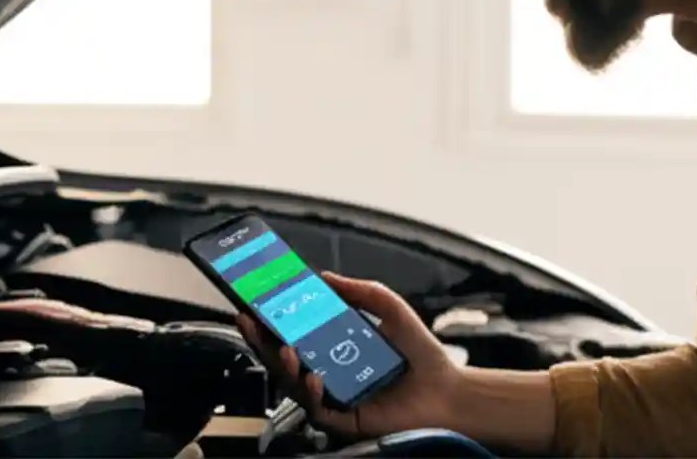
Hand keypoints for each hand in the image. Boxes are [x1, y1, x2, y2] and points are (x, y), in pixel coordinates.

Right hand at [236, 271, 462, 439]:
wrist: (448, 391)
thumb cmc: (421, 355)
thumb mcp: (390, 309)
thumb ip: (360, 291)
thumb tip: (325, 276)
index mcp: (332, 347)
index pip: (292, 332)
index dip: (271, 319)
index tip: (255, 301)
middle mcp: (327, 371)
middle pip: (281, 358)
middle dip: (260, 340)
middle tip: (248, 320)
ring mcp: (333, 397)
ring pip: (292, 384)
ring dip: (282, 365)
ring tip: (283, 349)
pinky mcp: (343, 419)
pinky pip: (318, 409)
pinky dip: (312, 392)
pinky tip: (314, 377)